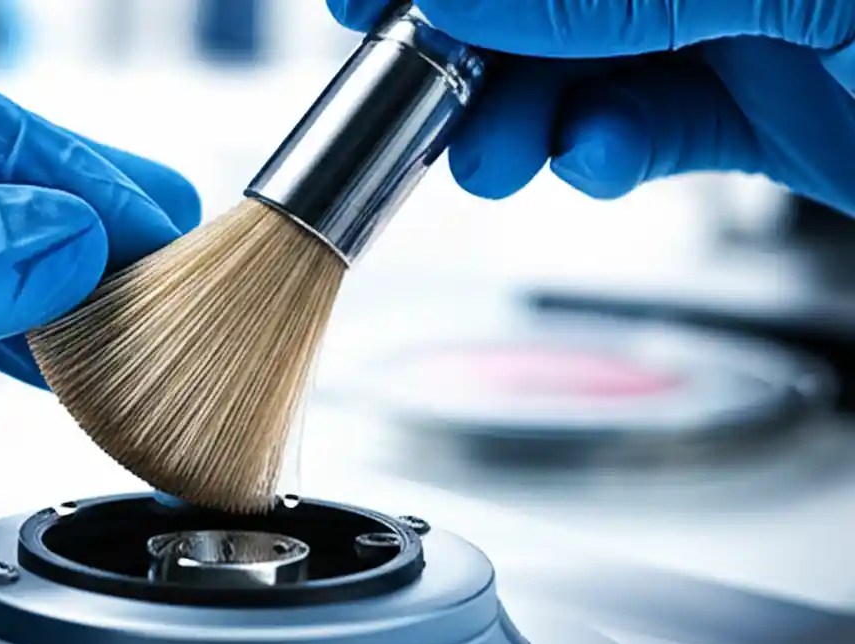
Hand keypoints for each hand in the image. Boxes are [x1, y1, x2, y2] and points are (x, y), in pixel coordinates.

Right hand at [328, 0, 854, 212]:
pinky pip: (647, 132)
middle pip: (546, 7)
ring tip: (500, 159)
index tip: (359, 7)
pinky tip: (601, 159)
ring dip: (525, 121)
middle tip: (424, 107)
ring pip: (583, 72)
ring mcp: (737, 33)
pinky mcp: (753, 116)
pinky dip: (607, 157)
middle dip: (471, 60)